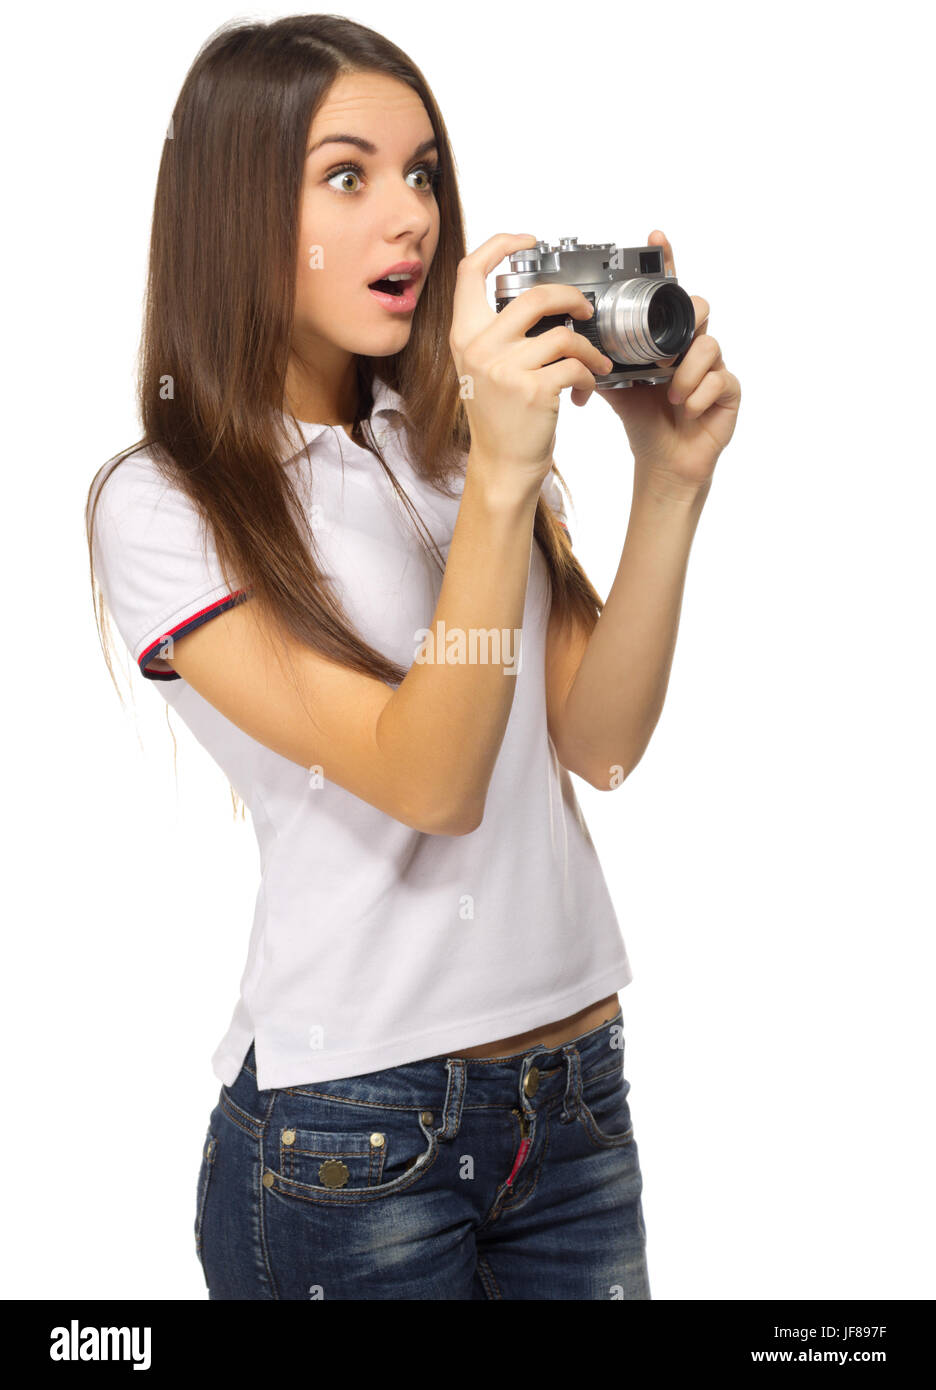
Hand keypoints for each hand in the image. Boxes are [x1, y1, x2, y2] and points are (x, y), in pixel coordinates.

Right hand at [450, 233, 611, 493]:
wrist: (502, 466)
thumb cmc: (499, 419)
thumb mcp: (482, 370)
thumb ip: (496, 333)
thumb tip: (536, 300)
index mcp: (464, 336)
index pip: (470, 272)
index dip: (500, 244)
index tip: (528, 239)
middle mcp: (479, 348)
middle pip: (535, 295)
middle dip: (572, 297)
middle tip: (586, 310)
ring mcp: (505, 368)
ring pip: (564, 334)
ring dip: (590, 349)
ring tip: (596, 364)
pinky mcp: (533, 390)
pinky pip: (575, 366)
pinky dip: (589, 377)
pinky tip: (584, 391)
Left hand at [595, 230, 740, 498]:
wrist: (663, 460)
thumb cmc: (644, 418)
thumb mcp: (616, 386)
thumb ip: (600, 361)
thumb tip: (568, 344)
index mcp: (664, 339)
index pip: (667, 295)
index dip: (666, 263)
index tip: (654, 236)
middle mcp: (691, 346)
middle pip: (698, 308)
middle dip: (685, 319)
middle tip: (667, 346)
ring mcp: (714, 366)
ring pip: (710, 345)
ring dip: (687, 370)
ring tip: (672, 393)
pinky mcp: (728, 391)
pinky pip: (721, 379)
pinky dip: (699, 394)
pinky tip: (687, 408)